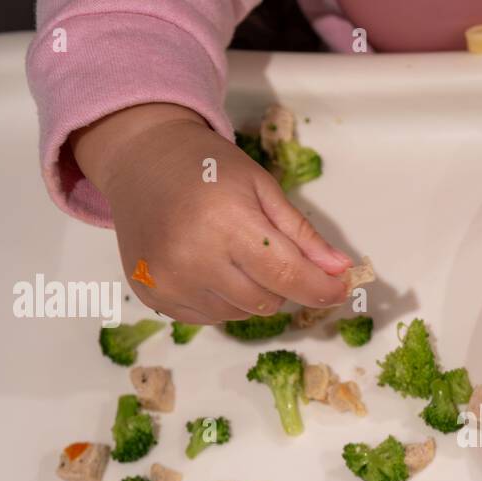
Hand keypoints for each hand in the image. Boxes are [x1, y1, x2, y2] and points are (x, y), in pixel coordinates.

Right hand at [72, 103, 351, 324]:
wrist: (141, 160)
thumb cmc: (208, 168)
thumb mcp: (262, 188)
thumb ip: (302, 235)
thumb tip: (340, 271)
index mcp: (226, 223)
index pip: (287, 276)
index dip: (321, 289)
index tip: (340, 289)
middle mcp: (193, 258)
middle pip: (267, 302)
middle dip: (282, 284)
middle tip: (269, 251)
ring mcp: (169, 282)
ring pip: (240, 314)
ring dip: (250, 293)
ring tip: (231, 253)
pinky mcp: (155, 296)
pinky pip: (210, 318)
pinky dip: (222, 300)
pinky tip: (208, 266)